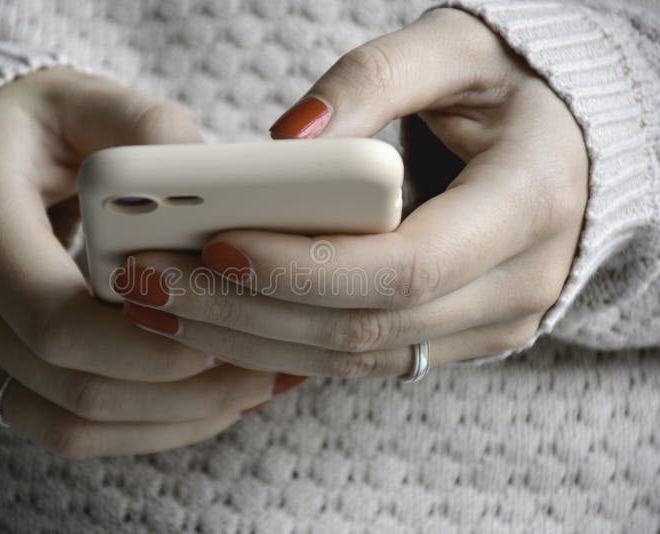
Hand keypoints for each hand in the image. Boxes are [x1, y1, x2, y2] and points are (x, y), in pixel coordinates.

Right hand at [0, 68, 277, 456]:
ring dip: (167, 419)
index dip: (145, 340)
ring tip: (241, 393)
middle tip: (258, 373)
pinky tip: (194, 403)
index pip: (54, 315)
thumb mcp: (77, 99)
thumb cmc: (19, 128)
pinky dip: (135, 427)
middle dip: (178, 389)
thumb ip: (144, 127)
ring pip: (70, 426)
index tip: (223, 334)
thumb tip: (214, 177)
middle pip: (72, 385)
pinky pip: (60, 429)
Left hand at [120, 9, 587, 376]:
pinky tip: (218, 320)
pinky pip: (359, 358)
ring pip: (352, 357)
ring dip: (248, 339)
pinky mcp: (453, 338)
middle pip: (363, 326)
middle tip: (152, 283)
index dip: (302, 265)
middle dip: (247, 312)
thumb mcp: (456, 51)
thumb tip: (286, 139)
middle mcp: (516, 283)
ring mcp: (488, 324)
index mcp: (528, 203)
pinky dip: (282, 345)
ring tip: (164, 306)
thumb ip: (373, 79)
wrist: (567, 150)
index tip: (214, 241)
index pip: (403, 265)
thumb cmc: (511, 88)